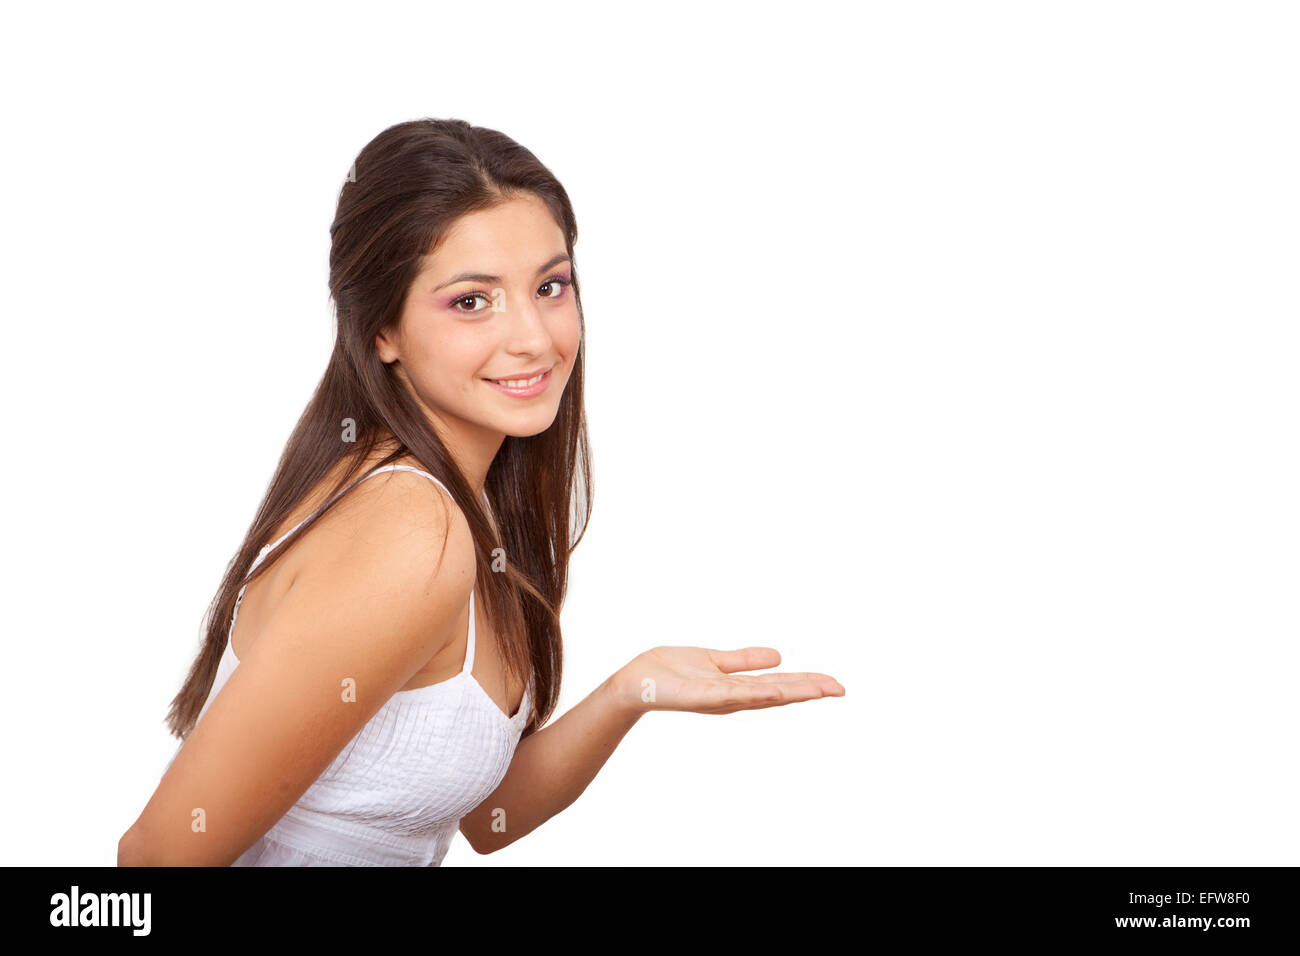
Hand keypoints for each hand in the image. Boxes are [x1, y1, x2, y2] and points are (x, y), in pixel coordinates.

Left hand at [611, 646, 843, 715]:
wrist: (635, 681)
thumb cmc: (670, 672)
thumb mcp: (716, 661)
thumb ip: (744, 661)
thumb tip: (779, 656)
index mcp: (738, 688)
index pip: (781, 685)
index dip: (808, 684)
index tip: (836, 685)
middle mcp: (733, 697)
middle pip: (779, 693)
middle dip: (809, 690)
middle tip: (841, 689)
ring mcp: (718, 698)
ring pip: (762, 695)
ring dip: (791, 691)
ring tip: (819, 689)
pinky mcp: (701, 695)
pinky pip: (731, 693)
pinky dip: (754, 692)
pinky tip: (774, 688)